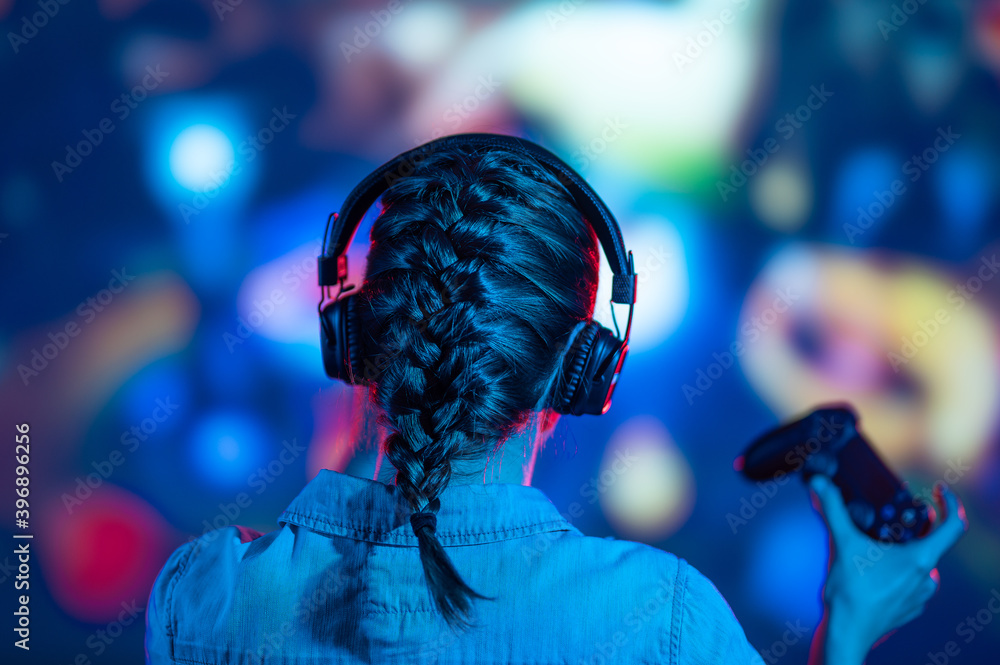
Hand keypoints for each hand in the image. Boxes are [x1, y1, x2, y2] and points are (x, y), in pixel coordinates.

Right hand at [808, 475, 966, 662]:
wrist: (847, 630)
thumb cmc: (852, 593)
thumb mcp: (843, 543)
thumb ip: (834, 509)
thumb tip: (823, 486)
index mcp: (920, 558)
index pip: (953, 526)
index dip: (950, 504)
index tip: (939, 493)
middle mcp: (927, 577)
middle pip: (932, 542)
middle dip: (915, 527)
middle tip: (895, 519)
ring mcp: (920, 594)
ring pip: (922, 563)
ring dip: (906, 550)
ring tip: (881, 546)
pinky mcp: (911, 607)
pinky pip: (913, 582)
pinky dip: (900, 571)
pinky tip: (878, 570)